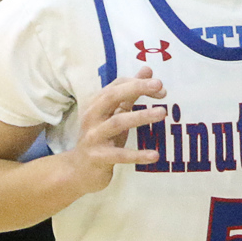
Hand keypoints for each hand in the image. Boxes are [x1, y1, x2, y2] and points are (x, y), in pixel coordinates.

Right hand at [60, 65, 166, 195]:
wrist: (79, 170)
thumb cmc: (101, 138)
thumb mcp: (114, 114)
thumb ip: (130, 93)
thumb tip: (147, 70)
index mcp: (96, 103)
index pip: (117, 85)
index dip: (139, 83)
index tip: (161, 88)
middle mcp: (92, 116)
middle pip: (112, 96)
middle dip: (136, 88)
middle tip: (159, 85)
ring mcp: (93, 137)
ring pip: (117, 122)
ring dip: (140, 116)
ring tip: (162, 113)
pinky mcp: (98, 157)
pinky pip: (120, 155)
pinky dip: (137, 155)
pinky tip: (155, 155)